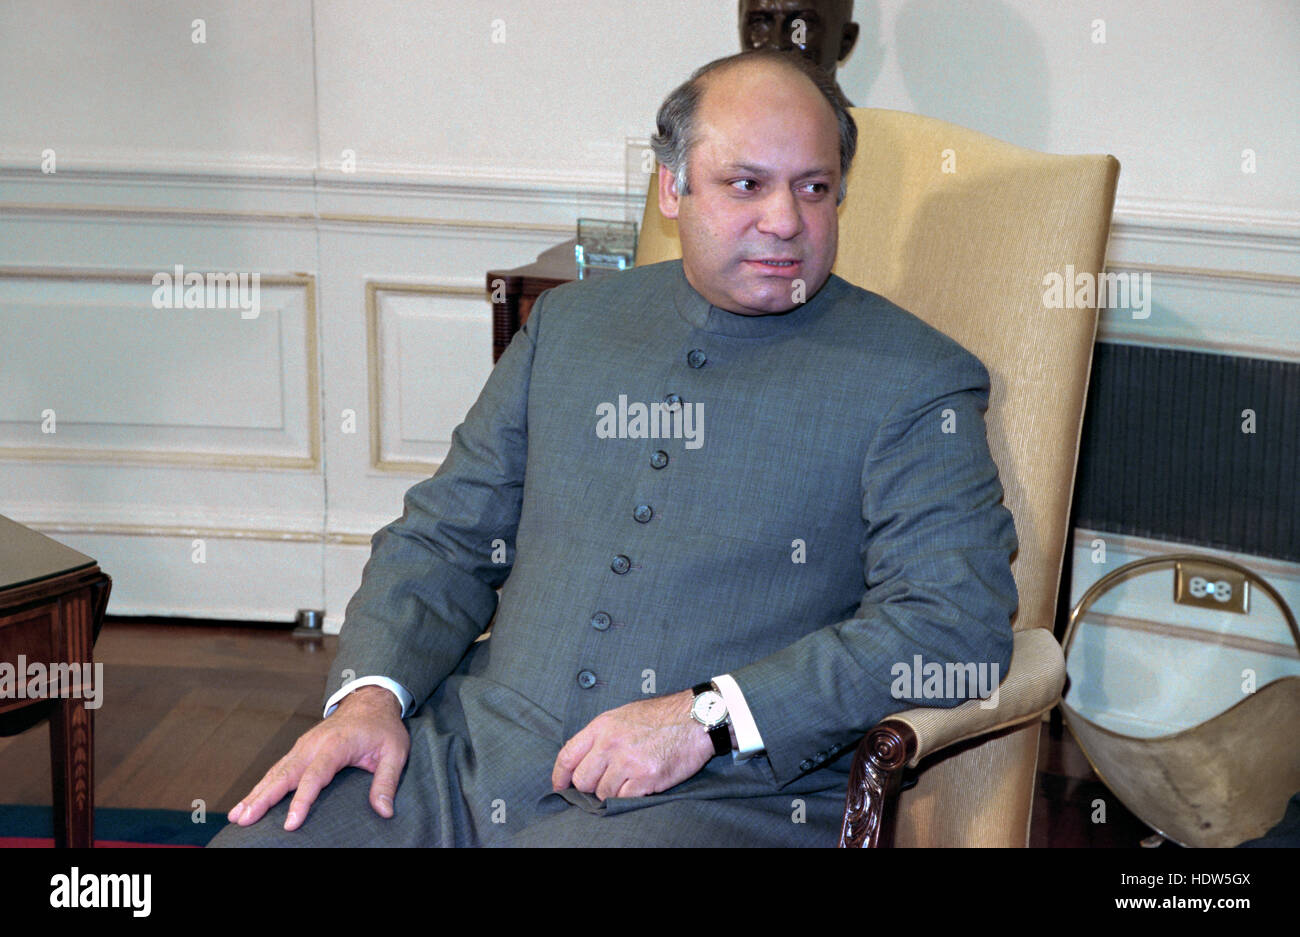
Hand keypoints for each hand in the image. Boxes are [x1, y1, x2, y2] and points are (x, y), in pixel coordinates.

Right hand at [226, 685, 409, 830]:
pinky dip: (260, 786)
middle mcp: (313, 745)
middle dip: (263, 799)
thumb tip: (385, 811)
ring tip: (237, 816)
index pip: (315, 777)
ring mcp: (303, 747)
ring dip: (255, 794)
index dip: (302, 801)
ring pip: (275, 773)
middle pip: (284, 775)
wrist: (370, 701)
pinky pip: (277, 770)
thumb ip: (387, 781)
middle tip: (244, 820)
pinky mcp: (299, 751)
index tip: (290, 824)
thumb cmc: (382, 729)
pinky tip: (247, 802)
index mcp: (335, 745)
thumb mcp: (395, 752)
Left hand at [552, 689, 717, 800]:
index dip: (559, 776)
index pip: (567, 755)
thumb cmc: (661, 717)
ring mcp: (628, 761)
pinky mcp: (646, 777)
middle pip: (582, 779)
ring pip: (602, 793)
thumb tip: (586, 759)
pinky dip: (627, 797)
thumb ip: (602, 735)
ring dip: (610, 794)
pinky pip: (623, 799)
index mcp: (602, 726)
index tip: (560, 787)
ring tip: (624, 784)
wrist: (695, 719)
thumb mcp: (624, 715)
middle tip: (599, 786)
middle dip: (587, 788)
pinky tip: (637, 787)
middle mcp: (611, 743)